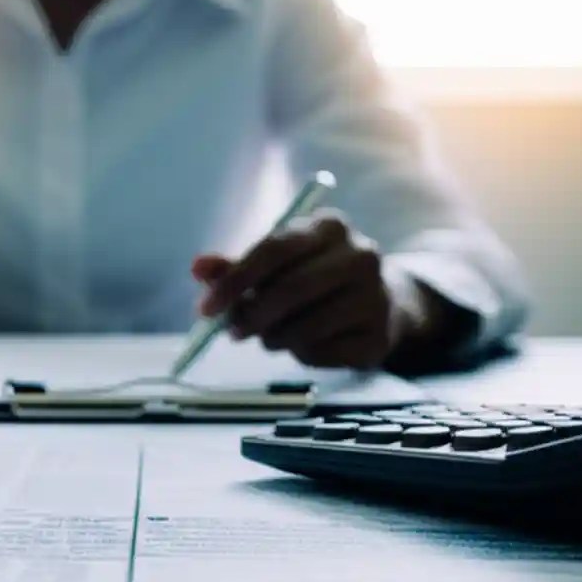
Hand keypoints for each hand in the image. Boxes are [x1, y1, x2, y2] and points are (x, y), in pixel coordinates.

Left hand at [193, 211, 431, 369]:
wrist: (384, 303)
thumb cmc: (315, 279)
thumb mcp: (276, 265)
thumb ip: (235, 267)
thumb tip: (197, 267)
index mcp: (329, 227)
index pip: (274, 249)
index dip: (235, 281)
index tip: (205, 309)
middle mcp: (361, 255)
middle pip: (292, 289)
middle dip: (251, 315)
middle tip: (233, 332)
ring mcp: (376, 296)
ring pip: (306, 326)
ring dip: (274, 338)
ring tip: (269, 337)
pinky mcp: (378, 336)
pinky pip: (322, 353)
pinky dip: (301, 354)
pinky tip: (302, 344)